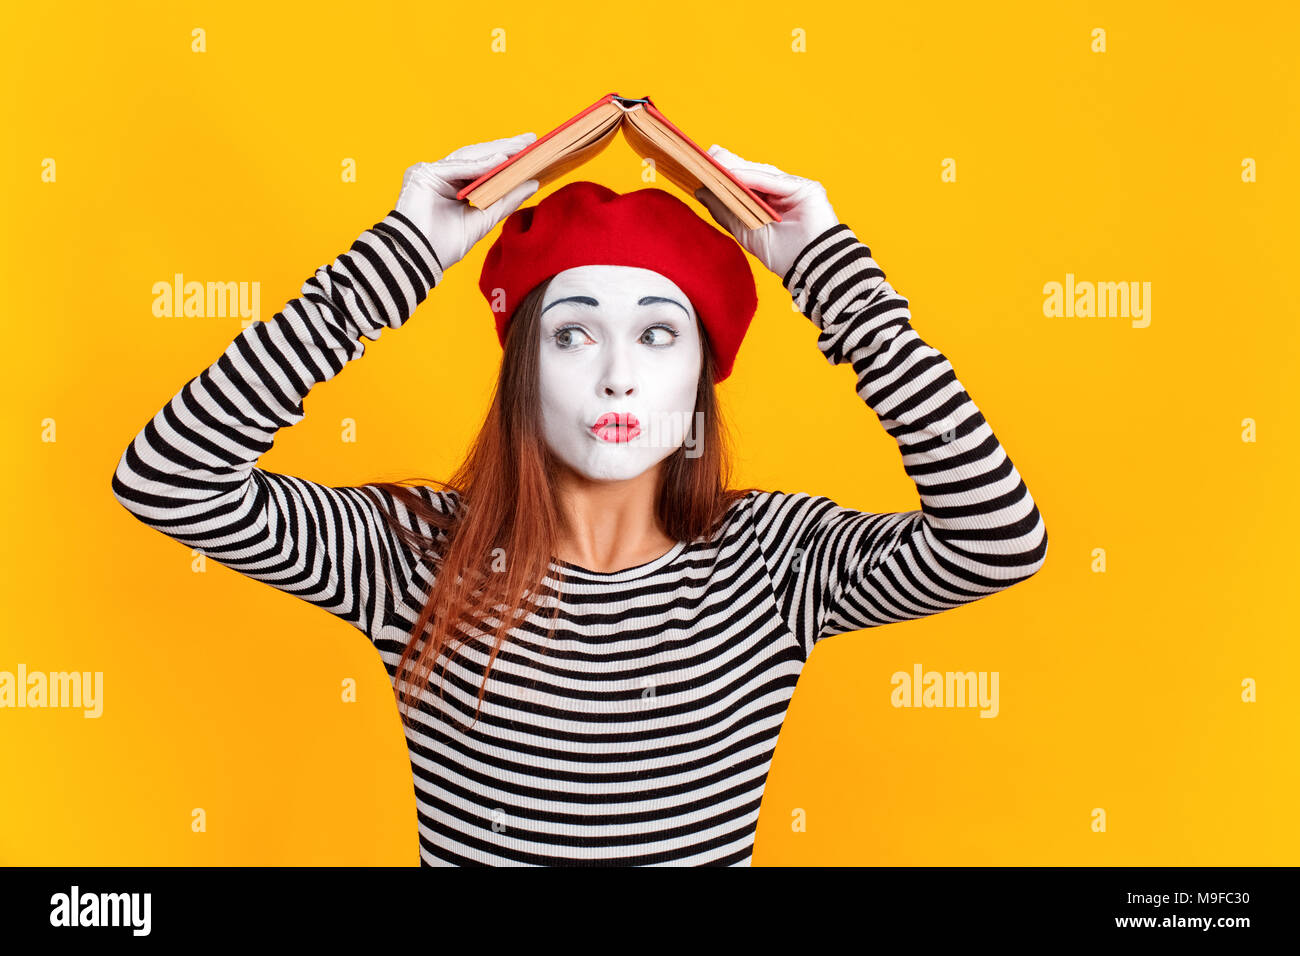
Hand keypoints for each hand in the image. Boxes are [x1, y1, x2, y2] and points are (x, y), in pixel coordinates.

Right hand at [395, 132, 539, 269]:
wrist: (417, 259)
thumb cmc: (444, 246)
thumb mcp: (484, 220)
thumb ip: (506, 201)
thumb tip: (533, 184)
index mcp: (455, 187)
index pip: (484, 166)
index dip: (507, 157)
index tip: (532, 150)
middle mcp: (443, 176)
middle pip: (478, 157)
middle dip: (505, 148)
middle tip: (530, 140)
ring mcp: (431, 173)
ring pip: (468, 157)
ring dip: (494, 152)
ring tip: (519, 149)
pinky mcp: (422, 174)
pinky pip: (454, 167)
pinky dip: (477, 165)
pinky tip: (498, 161)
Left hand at [694, 145, 840, 278]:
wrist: (811, 269)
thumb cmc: (782, 255)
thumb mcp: (744, 231)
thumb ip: (725, 210)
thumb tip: (702, 192)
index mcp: (770, 204)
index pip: (745, 184)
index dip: (725, 174)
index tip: (701, 166)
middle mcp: (783, 194)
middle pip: (753, 174)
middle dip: (730, 165)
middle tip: (707, 155)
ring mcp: (796, 189)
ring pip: (763, 174)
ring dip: (739, 168)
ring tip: (716, 163)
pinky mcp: (807, 189)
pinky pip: (775, 181)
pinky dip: (754, 177)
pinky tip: (735, 174)